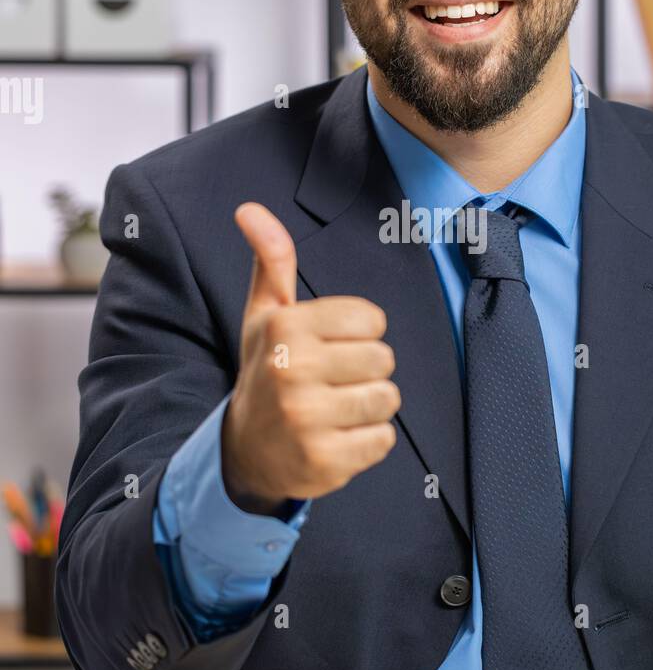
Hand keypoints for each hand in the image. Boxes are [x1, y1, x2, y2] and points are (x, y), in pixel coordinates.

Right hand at [221, 202, 399, 508]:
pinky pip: (383, 439)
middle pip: (384, 359)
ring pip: (388, 399)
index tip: (331, 347)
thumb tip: (249, 209)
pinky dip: (368, 442)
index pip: (372, 320)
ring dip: (370, 407)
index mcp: (286, 326)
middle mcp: (293, 369)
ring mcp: (307, 418)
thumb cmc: (268, 371)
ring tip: (337, 410)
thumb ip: (271, 260)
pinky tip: (338, 438)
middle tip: (332, 383)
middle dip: (367, 372)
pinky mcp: (325, 460)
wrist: (246, 451)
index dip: (360, 335)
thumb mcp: (266, 315)